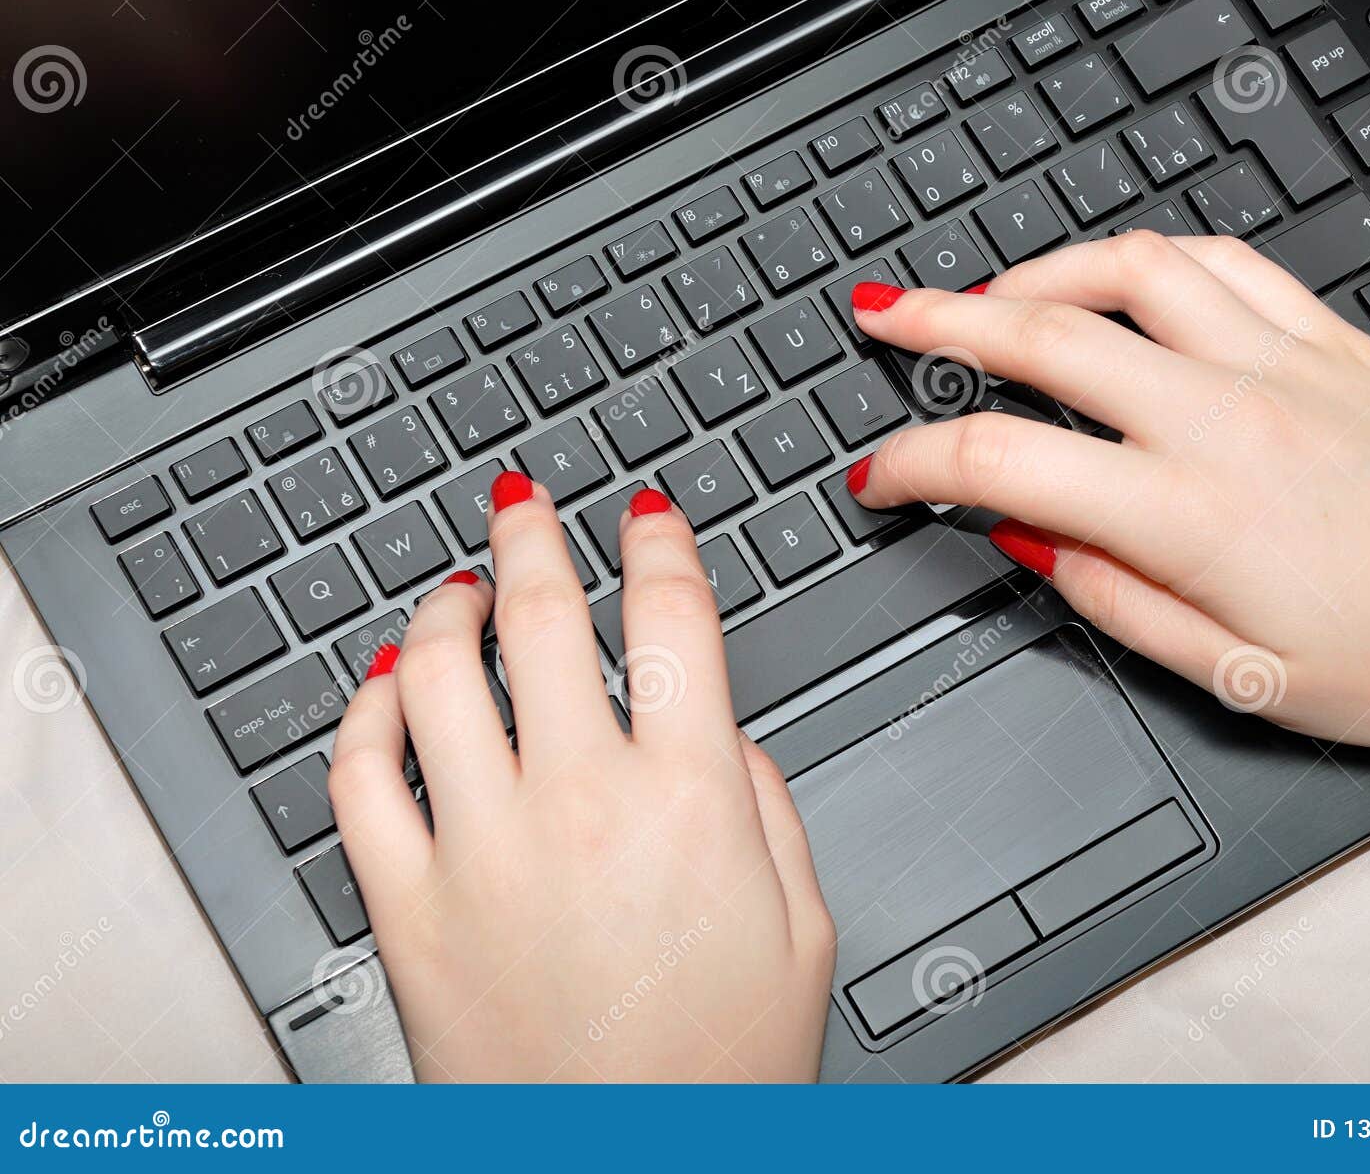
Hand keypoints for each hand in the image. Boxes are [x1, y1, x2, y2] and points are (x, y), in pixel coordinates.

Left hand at [329, 478, 834, 1081]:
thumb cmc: (719, 1073)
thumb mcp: (801, 928)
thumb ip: (765, 806)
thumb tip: (717, 732)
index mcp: (688, 800)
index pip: (672, 620)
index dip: (661, 545)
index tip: (649, 516)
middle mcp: (577, 804)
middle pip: (542, 619)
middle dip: (535, 538)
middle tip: (527, 504)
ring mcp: (478, 851)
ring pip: (436, 678)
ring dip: (446, 610)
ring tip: (460, 590)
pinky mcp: (406, 908)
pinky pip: (359, 780)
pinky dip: (363, 715)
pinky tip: (384, 687)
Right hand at [847, 233, 1369, 750]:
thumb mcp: (1240, 678)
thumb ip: (1115, 603)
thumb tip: (1026, 545)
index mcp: (1192, 514)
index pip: (1004, 462)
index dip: (916, 464)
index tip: (878, 476)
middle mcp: (1227, 417)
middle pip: (1043, 336)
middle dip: (937, 323)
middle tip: (880, 316)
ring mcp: (1282, 363)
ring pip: (1129, 271)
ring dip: (1037, 272)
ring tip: (988, 295)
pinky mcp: (1333, 340)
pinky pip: (1224, 261)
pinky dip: (1150, 257)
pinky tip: (1120, 277)